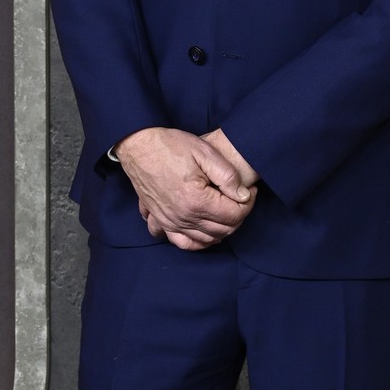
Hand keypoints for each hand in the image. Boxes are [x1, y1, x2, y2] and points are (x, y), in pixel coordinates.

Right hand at [115, 126, 255, 250]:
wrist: (139, 146)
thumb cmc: (171, 146)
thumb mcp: (205, 152)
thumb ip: (228, 176)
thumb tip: (243, 195)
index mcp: (196, 201)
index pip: (234, 215)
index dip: (248, 203)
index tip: (250, 190)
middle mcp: (183, 217)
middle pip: (222, 230)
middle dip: (239, 216)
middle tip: (242, 198)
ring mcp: (170, 222)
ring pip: (205, 240)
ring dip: (222, 230)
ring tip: (228, 211)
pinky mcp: (161, 221)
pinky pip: (182, 243)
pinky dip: (198, 241)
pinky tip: (205, 231)